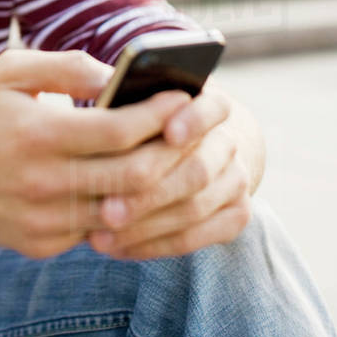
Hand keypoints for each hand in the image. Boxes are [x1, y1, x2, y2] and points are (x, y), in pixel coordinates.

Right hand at [0, 48, 193, 259]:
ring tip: (169, 160)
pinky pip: (95, 232)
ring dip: (151, 187)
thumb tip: (118, 76)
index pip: (121, 130)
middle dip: (170, 153)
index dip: (159, 115)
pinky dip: (118, 210)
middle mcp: (43, 183)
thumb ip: (67, 66)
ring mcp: (42, 220)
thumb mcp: (11, 70)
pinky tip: (130, 188)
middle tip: (189, 133)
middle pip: (133, 176)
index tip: (183, 98)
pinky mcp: (40, 245)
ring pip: (121, 211)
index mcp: (39, 134)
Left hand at [86, 83, 251, 259]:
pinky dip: (153, 245)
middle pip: (197, 170)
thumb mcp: (136, 98)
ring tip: (99, 235)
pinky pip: (194, 238)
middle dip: (148, 194)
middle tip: (105, 210)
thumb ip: (123, 93)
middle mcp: (228, 141)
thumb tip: (102, 89)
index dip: (193, 120)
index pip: (213, 107)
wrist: (190, 147)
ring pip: (193, 209)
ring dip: (144, 227)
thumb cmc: (144, 118)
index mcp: (208, 102)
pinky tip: (117, 247)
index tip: (168, 132)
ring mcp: (237, 180)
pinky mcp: (236, 215)